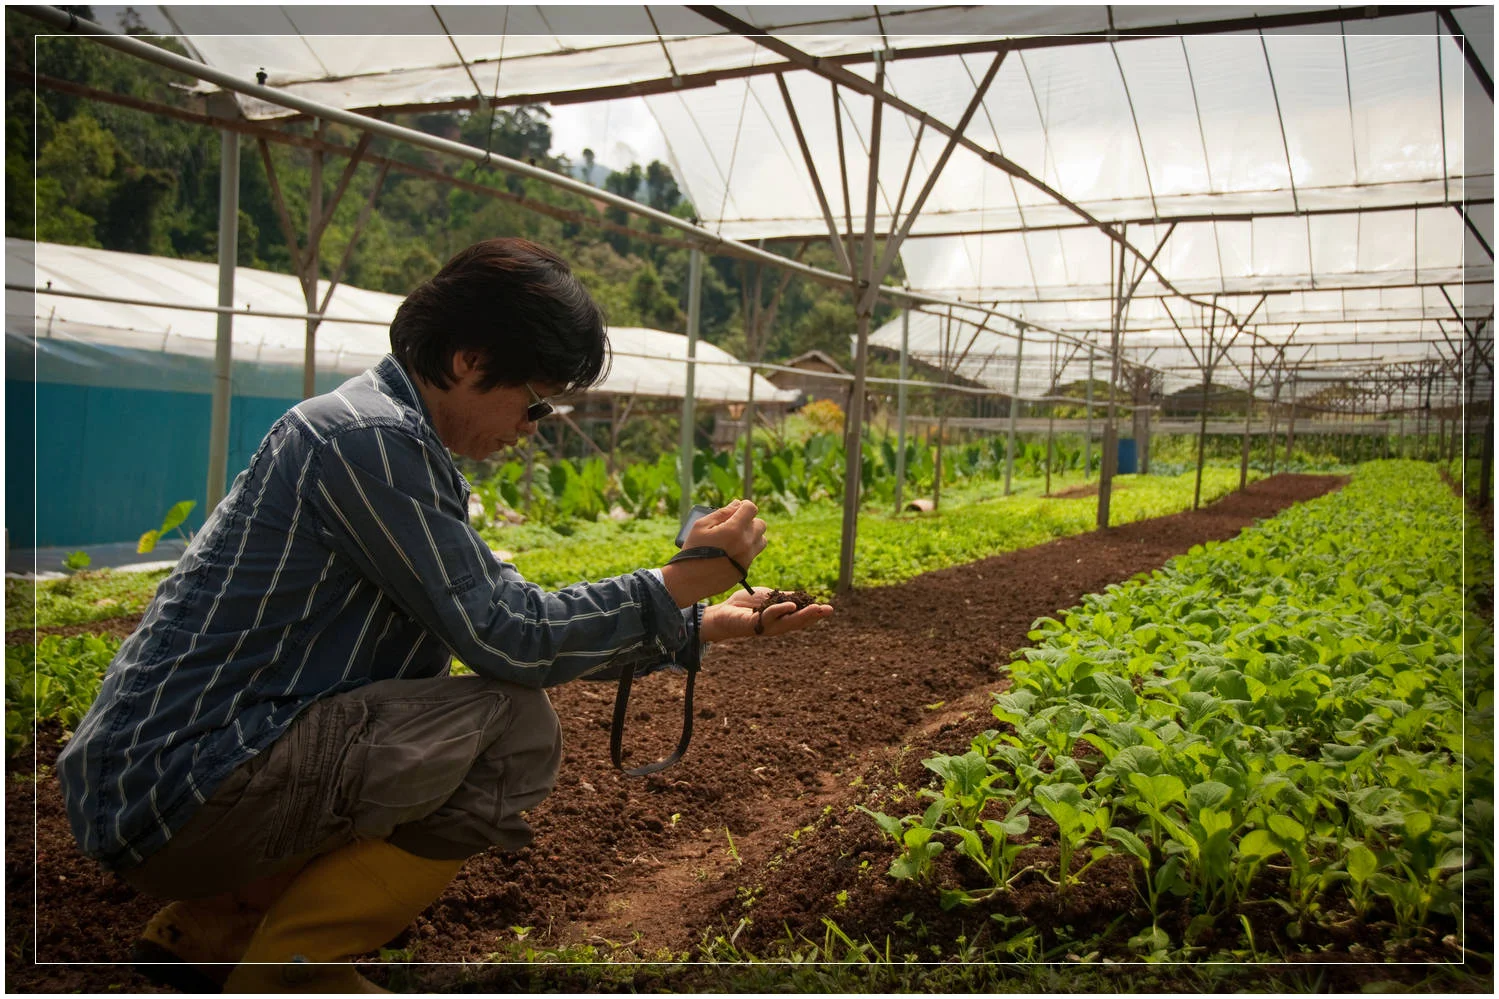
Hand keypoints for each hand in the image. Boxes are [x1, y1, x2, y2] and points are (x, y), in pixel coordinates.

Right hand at [683, 499, 766, 570]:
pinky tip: (731, 550)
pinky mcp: (745, 569)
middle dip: (749, 520)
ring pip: (762, 540)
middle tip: (734, 523)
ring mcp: (747, 558)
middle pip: (760, 524)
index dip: (744, 505)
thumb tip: (737, 504)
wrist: (689, 581)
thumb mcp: (701, 526)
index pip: (751, 509)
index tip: (736, 509)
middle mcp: (745, 543)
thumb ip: (722, 513)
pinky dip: (747, 549)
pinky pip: (753, 554)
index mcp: (733, 529)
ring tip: (736, 537)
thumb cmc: (692, 550)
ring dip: (752, 535)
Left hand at [701, 587, 833, 642]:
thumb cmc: (745, 605)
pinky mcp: (752, 624)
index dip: (814, 614)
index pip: (800, 617)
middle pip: (797, 622)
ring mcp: (764, 626)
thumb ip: (784, 598)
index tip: (829, 609)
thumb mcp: (769, 598)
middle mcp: (775, 625)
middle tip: (828, 610)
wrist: (722, 611)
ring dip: (802, 616)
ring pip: (786, 622)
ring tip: (816, 609)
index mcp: (780, 618)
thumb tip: (803, 597)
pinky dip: (779, 611)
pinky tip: (790, 606)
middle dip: (813, 616)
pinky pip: (768, 617)